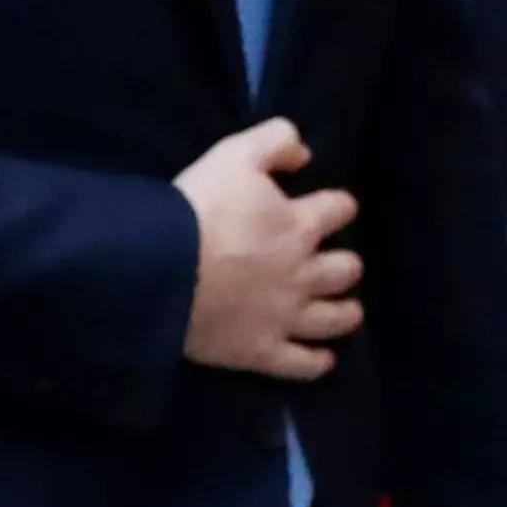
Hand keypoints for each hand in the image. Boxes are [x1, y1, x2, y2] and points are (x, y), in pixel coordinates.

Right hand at [175, 120, 361, 381]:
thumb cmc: (198, 208)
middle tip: (333, 263)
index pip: (340, 210)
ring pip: (335, 319)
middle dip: (344, 264)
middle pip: (347, 269)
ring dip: (344, 313)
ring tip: (344, 310)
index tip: (331, 208)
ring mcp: (284, 316)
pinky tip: (323, 361)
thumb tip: (304, 154)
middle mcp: (302, 273)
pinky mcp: (261, 351)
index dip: (338, 207)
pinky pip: (300, 365)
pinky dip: (315, 364)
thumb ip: (275, 141)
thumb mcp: (235, 154)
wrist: (159, 270)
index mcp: (299, 225)